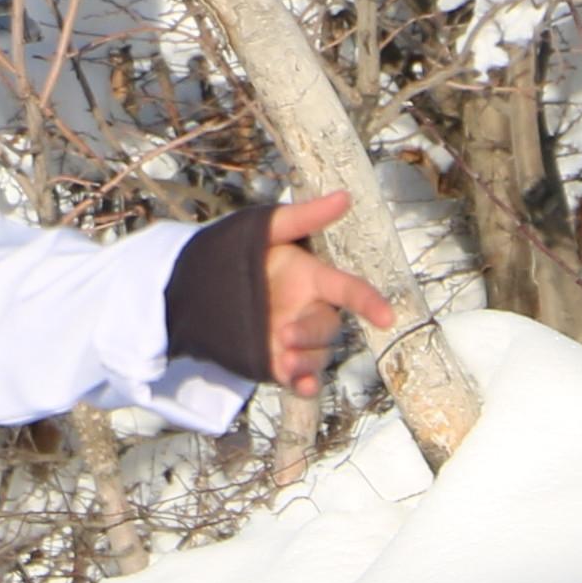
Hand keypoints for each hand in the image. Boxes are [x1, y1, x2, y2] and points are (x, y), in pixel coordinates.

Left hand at [256, 193, 396, 393]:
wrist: (195, 285)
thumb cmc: (236, 252)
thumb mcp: (265, 229)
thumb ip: (303, 217)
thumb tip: (345, 196)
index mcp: (312, 279)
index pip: (348, 289)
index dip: (368, 301)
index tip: (386, 316)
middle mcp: (309, 310)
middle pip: (328, 327)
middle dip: (312, 333)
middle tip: (285, 334)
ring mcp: (295, 338)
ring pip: (317, 355)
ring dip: (306, 361)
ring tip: (283, 360)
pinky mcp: (278, 361)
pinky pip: (301, 377)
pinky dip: (305, 384)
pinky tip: (301, 386)